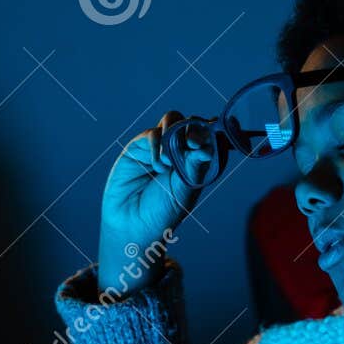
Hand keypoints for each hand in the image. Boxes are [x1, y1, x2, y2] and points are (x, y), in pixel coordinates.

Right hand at [96, 110, 213, 294]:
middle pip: (190, 122)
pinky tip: (158, 166)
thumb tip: (206, 147)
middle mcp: (178, 150)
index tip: (206, 145)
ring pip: (172, 120)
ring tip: (170, 161)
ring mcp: (159, 146)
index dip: (210, 133)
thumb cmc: (162, 211)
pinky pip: (152, 133)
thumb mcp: (184, 190)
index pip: (208, 136)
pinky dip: (157, 146)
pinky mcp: (138, 147)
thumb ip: (194, 166)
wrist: (133, 223)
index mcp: (195, 161)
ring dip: (175, 133)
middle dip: (194, 128)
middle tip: (193, 144)